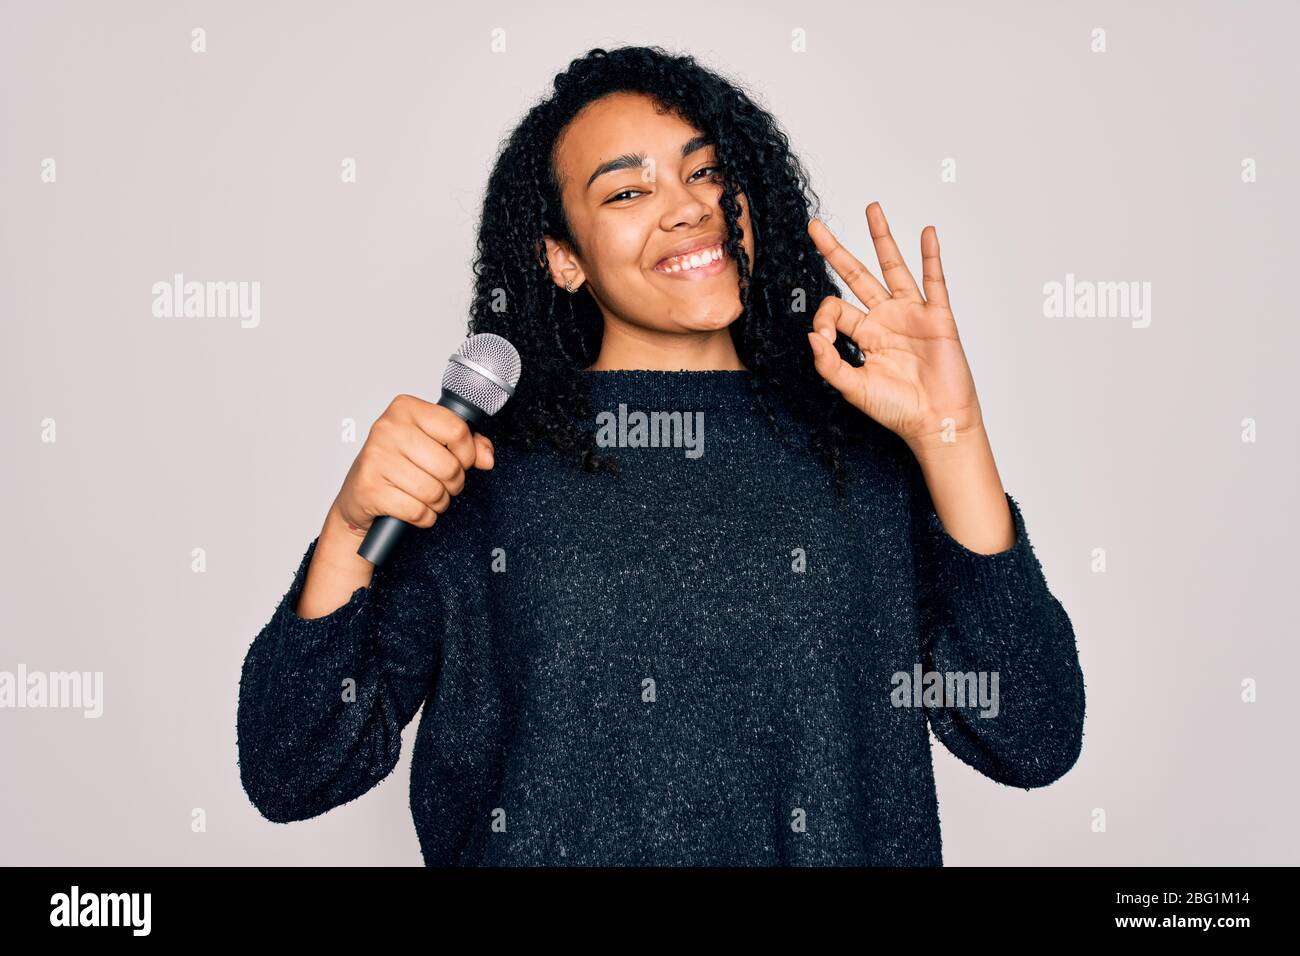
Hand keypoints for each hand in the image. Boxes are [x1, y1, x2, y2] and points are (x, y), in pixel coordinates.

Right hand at [330, 394, 494, 538]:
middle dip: (455, 483)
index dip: (468, 453)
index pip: (457, 429)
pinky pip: (417, 511)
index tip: (462, 461)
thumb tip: (487, 457)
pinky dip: (424, 517)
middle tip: (444, 484)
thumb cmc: (396, 466)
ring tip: (430, 497)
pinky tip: (416, 509)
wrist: (357, 496)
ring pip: (434, 490)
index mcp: (405, 408)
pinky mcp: (370, 488)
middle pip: (449, 465)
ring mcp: (376, 458)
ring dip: (439, 502)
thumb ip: (466, 443)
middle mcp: (388, 428)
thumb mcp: (431, 444)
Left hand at [806, 202, 982, 455]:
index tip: (824, 336)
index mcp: (863, 335)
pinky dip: (930, 257)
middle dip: (835, 250)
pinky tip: (926, 233)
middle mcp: (884, 319)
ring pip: (892, 267)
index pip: (835, 308)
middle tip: (814, 226)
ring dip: (882, 238)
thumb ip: (829, 364)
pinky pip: (933, 281)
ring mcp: (911, 314)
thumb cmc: (897, 409)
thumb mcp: (853, 389)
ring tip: (871, 208)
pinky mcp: (937, 317)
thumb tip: (811, 335)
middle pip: (855, 275)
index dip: (824, 315)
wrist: (936, 421)